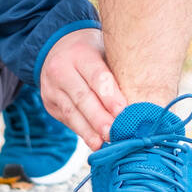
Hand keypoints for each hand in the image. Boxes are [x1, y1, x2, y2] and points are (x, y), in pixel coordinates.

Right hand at [39, 27, 126, 149]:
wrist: (58, 48)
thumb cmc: (93, 51)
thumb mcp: (105, 51)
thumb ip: (118, 71)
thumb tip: (141, 98)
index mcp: (80, 52)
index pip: (96, 76)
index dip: (110, 96)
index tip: (123, 112)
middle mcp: (60, 69)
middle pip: (82, 98)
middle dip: (99, 119)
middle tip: (114, 134)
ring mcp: (51, 88)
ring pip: (71, 112)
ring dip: (89, 131)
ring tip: (103, 144)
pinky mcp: (50, 104)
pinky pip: (67, 120)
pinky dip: (83, 132)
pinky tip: (95, 142)